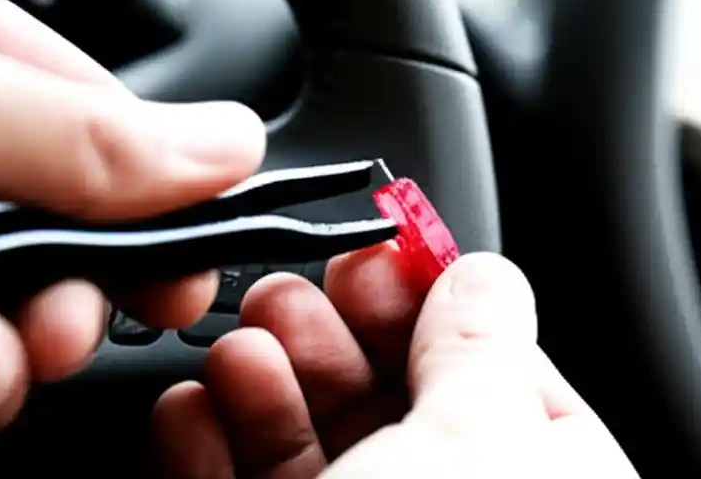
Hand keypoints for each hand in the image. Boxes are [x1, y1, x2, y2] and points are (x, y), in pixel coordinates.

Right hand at [153, 250, 637, 477]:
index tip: (385, 251)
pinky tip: (191, 411)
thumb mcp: (479, 441)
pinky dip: (207, 449)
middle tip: (294, 287)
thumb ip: (481, 345)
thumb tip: (482, 272)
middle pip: (396, 404)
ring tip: (237, 338)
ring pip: (314, 448)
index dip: (444, 308)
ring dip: (265, 382)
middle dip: (337, 334)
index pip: (509, 379)